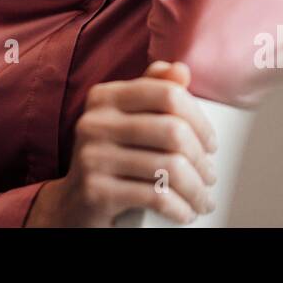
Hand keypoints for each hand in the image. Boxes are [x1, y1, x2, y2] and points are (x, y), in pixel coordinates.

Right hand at [25, 60, 218, 226]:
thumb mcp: (124, 119)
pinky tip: (185, 212)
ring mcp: (93, 156)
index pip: (167, 94)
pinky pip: (154, 196)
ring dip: (196, 188)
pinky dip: (178, 208)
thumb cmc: (109, 158)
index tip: (210, 143)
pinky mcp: (96, 191)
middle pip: (173, 132)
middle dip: (201, 159)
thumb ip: (152, 91)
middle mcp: (95, 122)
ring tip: (202, 198)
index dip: (199, 119)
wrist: (72, 205)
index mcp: (105, 96)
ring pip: (168, 167)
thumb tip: (181, 70)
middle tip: (209, 175)